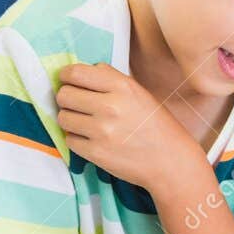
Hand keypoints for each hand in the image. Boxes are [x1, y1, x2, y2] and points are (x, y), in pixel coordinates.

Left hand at [55, 63, 199, 189]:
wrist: (170, 161)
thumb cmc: (155, 125)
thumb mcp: (138, 92)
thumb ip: (110, 78)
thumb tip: (79, 72)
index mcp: (122, 86)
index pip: (76, 73)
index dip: (66, 76)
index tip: (67, 80)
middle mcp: (110, 106)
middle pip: (63, 95)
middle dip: (66, 99)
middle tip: (77, 104)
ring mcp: (102, 131)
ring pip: (63, 118)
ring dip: (70, 119)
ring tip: (85, 123)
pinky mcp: (96, 153)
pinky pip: (69, 140)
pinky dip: (77, 139)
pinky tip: (91, 139)